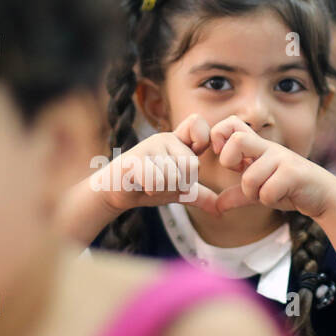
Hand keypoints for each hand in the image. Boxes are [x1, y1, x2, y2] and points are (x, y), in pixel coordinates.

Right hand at [91, 113, 220, 214]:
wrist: (115, 191)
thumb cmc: (148, 187)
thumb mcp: (177, 191)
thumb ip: (199, 195)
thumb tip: (220, 209)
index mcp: (178, 142)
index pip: (198, 125)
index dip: (202, 139)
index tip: (193, 158)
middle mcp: (165, 139)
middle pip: (192, 165)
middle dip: (181, 184)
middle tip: (164, 181)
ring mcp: (149, 146)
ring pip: (175, 177)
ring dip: (164, 189)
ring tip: (151, 183)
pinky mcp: (135, 159)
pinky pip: (157, 180)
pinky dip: (151, 189)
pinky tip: (142, 184)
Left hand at [208, 116, 335, 217]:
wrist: (323, 195)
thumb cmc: (289, 189)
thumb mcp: (259, 190)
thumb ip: (237, 194)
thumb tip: (216, 205)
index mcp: (257, 147)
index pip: (231, 124)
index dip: (219, 137)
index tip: (226, 160)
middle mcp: (268, 148)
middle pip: (237, 140)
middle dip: (229, 161)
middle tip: (240, 173)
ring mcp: (282, 158)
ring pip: (249, 177)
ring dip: (252, 192)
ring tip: (266, 193)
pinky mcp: (293, 173)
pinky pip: (267, 191)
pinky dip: (268, 200)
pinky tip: (281, 196)